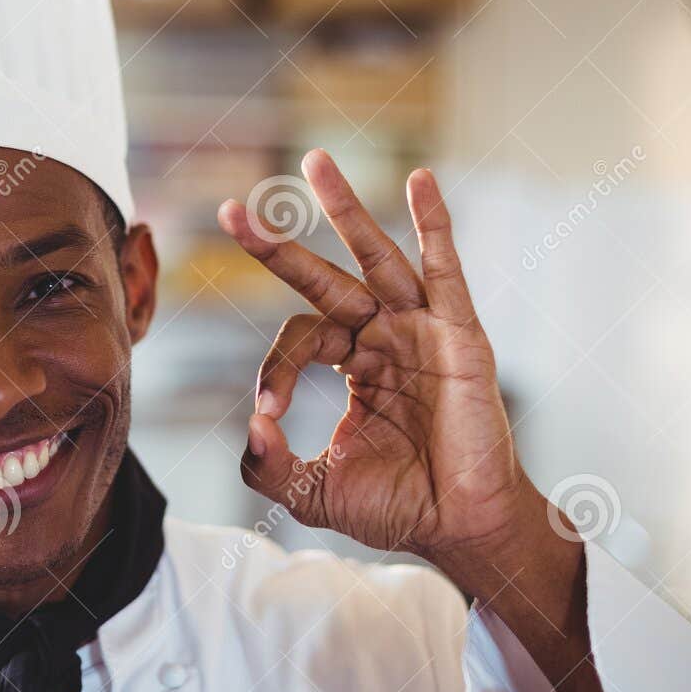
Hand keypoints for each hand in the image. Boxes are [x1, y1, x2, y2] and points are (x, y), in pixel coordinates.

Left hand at [217, 150, 565, 597]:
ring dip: (345, 209)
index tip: (268, 411)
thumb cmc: (397, 507)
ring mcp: (421, 330)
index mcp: (354, 365)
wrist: (459, 528)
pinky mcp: (458, 334)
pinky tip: (421, 182)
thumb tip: (250, 423)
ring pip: (377, 257)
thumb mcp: (313, 490)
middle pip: (325, 278)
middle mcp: (385, 337)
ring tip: (314, 163)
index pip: (301, 338)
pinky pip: (445, 269)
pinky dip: (435, 223)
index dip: (276, 367)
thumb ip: (267, 465)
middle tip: (231, 211)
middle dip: (278, 246)